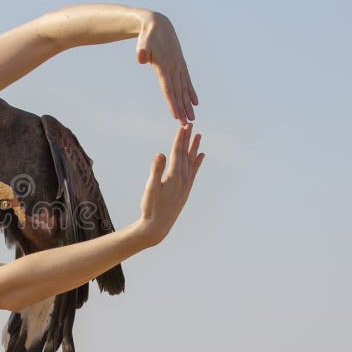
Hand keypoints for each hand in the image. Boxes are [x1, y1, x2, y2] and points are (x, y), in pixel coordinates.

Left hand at [136, 13, 198, 125]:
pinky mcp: (180, 65)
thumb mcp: (143, 42)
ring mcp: (179, 67)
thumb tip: (141, 58)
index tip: (175, 116)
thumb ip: (142, 51)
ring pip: (184, 89)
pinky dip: (191, 92)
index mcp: (164, 66)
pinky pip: (187, 81)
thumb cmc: (148, 35)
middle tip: (185, 124)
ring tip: (192, 118)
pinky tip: (195, 102)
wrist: (158, 24)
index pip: (168, 89)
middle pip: (178, 93)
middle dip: (182, 109)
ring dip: (188, 104)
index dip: (172, 103)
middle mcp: (174, 68)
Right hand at [136, 124, 203, 246]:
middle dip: (187, 139)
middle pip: (186, 154)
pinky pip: (194, 172)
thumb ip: (156, 170)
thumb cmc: (151, 207)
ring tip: (198, 136)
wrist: (157, 226)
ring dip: (194, 148)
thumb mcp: (150, 188)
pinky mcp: (186, 190)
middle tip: (190, 125)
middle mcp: (184, 179)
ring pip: (192, 161)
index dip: (179, 139)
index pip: (177, 153)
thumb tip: (159, 154)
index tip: (182, 127)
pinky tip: (201, 156)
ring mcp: (186, 184)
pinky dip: (198, 162)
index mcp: (174, 176)